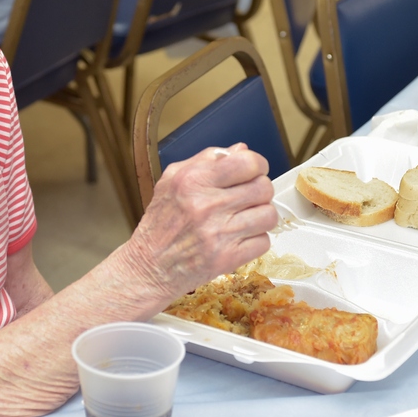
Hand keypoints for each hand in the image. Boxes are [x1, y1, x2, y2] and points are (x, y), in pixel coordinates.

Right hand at [123, 143, 276, 306]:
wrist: (149, 267)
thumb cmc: (160, 223)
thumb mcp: (172, 180)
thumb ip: (206, 159)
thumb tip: (240, 149)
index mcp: (193, 180)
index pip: (248, 163)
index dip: (257, 165)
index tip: (253, 172)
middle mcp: (207, 205)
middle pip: (264, 188)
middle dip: (260, 191)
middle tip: (247, 198)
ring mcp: (219, 233)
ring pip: (269, 215)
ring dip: (260, 216)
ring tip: (245, 219)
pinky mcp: (228, 258)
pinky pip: (264, 242)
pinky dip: (255, 240)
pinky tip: (239, 238)